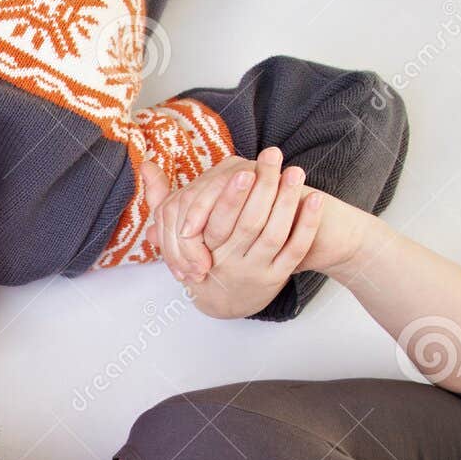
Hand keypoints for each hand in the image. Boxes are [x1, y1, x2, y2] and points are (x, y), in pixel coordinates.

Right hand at [145, 151, 326, 319]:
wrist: (221, 301)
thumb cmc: (198, 257)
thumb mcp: (174, 234)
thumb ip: (161, 198)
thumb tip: (146, 165)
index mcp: (202, 251)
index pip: (215, 223)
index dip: (229, 197)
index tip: (242, 171)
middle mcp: (228, 263)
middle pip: (249, 224)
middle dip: (262, 188)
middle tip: (272, 158)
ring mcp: (254, 270)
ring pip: (274, 234)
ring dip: (287, 201)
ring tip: (295, 171)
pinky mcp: (278, 276)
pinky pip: (296, 248)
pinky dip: (307, 224)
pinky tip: (314, 199)